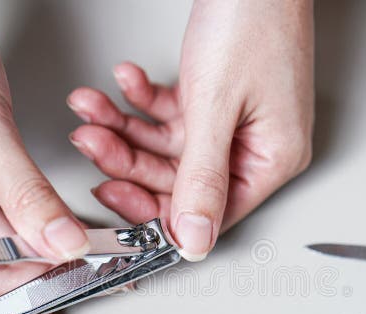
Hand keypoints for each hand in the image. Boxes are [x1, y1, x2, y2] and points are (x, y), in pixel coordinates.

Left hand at [67, 0, 313, 260]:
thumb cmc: (254, 17)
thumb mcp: (218, 106)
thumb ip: (202, 177)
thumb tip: (195, 239)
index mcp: (272, 159)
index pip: (211, 210)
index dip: (157, 210)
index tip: (113, 195)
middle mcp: (255, 146)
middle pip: (180, 178)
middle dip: (129, 158)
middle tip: (93, 141)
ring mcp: (234, 121)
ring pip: (167, 146)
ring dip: (126, 126)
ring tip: (94, 110)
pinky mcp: (216, 98)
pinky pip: (171, 115)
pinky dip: (143, 100)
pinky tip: (124, 83)